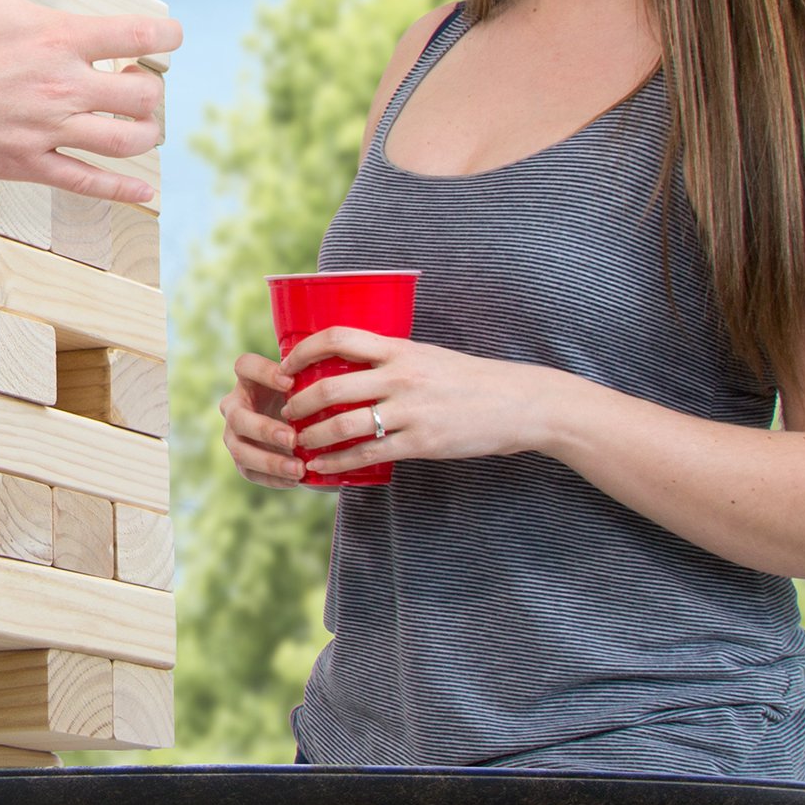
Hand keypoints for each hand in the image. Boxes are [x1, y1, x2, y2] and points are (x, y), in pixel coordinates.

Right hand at [0, 0, 181, 202]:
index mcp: (56, 37)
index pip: (139, 36)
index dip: (168, 35)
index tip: (171, 35)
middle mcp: (61, 87)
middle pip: (143, 95)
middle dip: (151, 86)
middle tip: (134, 79)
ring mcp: (45, 130)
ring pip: (126, 141)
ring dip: (146, 131)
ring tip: (138, 122)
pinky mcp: (25, 163)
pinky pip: (87, 183)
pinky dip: (121, 189)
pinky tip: (142, 191)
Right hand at [218, 351, 307, 488]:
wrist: (307, 431)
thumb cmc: (310, 401)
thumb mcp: (311, 388)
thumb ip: (315, 383)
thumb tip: (337, 383)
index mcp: (249, 379)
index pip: (245, 366)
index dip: (263, 373)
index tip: (290, 382)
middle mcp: (236, 405)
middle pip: (237, 416)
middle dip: (264, 429)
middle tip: (293, 439)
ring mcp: (234, 433)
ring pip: (239, 449)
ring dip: (269, 461)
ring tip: (299, 469)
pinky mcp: (241, 459)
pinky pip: (249, 471)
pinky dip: (273, 478)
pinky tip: (296, 480)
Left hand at [279, 326, 558, 467]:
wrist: (518, 403)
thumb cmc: (469, 378)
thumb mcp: (427, 355)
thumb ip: (390, 359)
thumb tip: (349, 363)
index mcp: (399, 348)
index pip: (338, 338)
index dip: (303, 351)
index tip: (286, 365)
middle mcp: (400, 376)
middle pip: (331, 386)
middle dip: (299, 402)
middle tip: (286, 412)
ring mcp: (410, 411)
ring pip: (343, 424)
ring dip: (313, 436)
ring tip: (298, 442)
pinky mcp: (421, 443)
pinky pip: (368, 453)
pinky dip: (338, 461)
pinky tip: (322, 466)